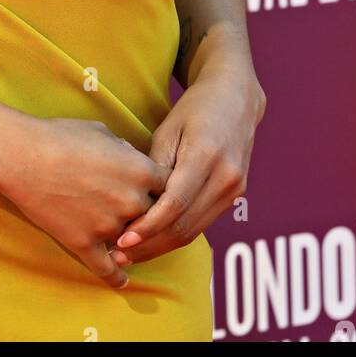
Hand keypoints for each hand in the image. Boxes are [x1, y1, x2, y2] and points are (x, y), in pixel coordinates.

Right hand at [0, 114, 173, 287]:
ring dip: (128, 239)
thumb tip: (132, 161)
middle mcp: (131, 201)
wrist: (21, 156)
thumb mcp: (101, 132)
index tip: (155, 191)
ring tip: (124, 240)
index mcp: (140, 170)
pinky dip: (117, 276)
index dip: (164, 189)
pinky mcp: (85, 244)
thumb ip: (125, 150)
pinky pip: (109, 269)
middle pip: (154, 216)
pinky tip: (122, 279)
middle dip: (145, 212)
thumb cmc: (59, 136)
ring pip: (132, 241)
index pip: (170, 187)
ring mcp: (109, 225)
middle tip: (133, 210)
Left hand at [105, 60, 265, 268]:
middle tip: (118, 256)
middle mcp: (226, 177)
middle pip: (185, 225)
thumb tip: (134, 203)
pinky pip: (203, 222)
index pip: (174, 204)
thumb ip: (154, 167)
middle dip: (150, 245)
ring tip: (131, 254)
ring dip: (162, 246)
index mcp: (206, 155)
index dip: (147, 227)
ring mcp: (235, 189)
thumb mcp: (168, 130)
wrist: (236, 100)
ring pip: (195, 230)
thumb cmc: (194, 110)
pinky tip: (154, 240)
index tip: (122, 240)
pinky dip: (177, 234)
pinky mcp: (236, 196)